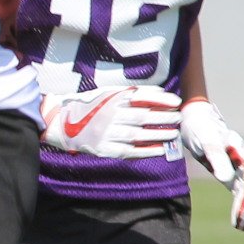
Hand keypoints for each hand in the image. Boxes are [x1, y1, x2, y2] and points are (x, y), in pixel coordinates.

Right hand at [41, 85, 180, 158]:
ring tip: (173, 133)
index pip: (141, 98)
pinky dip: (146, 151)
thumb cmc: (93, 106)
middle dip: (164, 118)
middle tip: (178, 118)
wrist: (65, 125)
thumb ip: (133, 92)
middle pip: (143, 117)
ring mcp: (106, 134)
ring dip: (159, 135)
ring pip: (138, 135)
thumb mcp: (110, 93)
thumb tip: (160, 91)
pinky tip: (160, 149)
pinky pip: (129, 151)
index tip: (176, 102)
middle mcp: (109, 116)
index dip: (161, 100)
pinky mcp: (104, 149)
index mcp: (112, 100)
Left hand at [180, 98, 243, 230]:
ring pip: (242, 190)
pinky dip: (236, 204)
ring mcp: (235, 166)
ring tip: (242, 227)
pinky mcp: (227, 172)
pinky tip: (237, 220)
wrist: (194, 121)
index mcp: (239, 149)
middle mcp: (241, 159)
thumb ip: (217, 158)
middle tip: (242, 223)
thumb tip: (225, 179)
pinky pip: (235, 190)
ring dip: (242, 208)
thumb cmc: (201, 128)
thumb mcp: (207, 142)